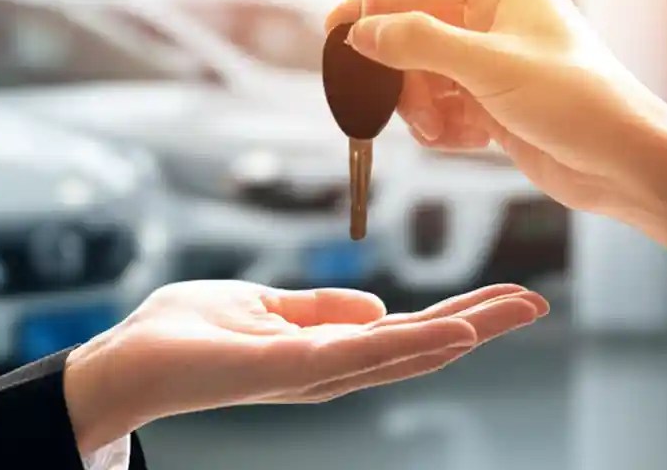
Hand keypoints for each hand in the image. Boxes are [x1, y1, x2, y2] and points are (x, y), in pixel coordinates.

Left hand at [64, 280, 545, 452]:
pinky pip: (361, 351)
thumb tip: (376, 304)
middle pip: (420, 344)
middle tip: (538, 302)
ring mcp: (313, 372)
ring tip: (514, 311)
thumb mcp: (263, 304)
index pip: (407, 329)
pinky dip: (411, 341)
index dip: (460, 313)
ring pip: (403, 350)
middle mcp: (331, 369)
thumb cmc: (186, 333)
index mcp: (328, 350)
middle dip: (480, 323)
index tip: (510, 294)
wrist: (128, 360)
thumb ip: (317, 307)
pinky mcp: (289, 368)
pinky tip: (452, 331)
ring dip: (460, 331)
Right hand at [325, 0, 666, 255]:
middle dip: (400, 72)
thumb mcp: (489, 66)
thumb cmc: (576, 102)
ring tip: (436, 129)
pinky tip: (458, 141)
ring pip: (421, 76)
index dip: (370, 5)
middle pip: (412, 32)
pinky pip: (441, 108)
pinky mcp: (493, 102)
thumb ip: (419, 44)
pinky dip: (440, 127)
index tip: (332, 32)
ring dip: (419, 107)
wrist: (626, 165)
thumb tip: (361, 32)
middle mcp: (494, 16)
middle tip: (387, 102)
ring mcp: (492, 61)